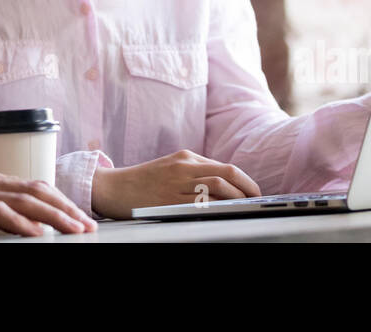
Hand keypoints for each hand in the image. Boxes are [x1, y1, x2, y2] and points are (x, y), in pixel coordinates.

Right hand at [0, 172, 98, 241]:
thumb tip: (18, 225)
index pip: (33, 186)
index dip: (59, 200)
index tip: (78, 215)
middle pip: (37, 190)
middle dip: (66, 207)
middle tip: (87, 223)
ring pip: (25, 199)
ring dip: (54, 215)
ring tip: (74, 228)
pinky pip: (0, 213)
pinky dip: (23, 223)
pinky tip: (38, 233)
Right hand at [91, 150, 259, 219]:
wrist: (114, 187)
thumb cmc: (144, 180)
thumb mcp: (170, 167)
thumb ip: (194, 172)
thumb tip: (224, 185)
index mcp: (186, 157)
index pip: (225, 167)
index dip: (245, 181)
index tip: (253, 192)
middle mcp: (184, 167)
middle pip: (226, 174)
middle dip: (247, 188)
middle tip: (256, 200)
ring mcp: (177, 183)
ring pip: (217, 187)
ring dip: (237, 198)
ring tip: (244, 207)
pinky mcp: (169, 199)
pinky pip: (200, 202)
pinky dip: (217, 206)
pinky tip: (224, 213)